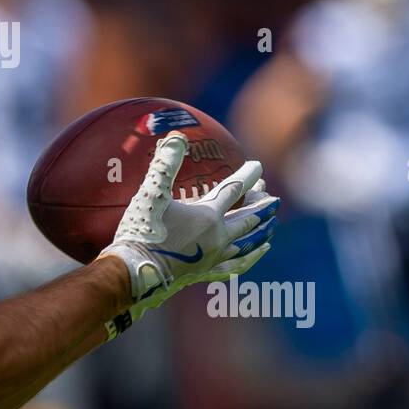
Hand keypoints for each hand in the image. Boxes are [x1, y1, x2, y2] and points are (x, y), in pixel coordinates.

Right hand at [99, 132, 279, 337]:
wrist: (135, 272)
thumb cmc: (142, 230)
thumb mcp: (151, 193)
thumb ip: (166, 164)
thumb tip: (177, 136)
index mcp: (207, 215)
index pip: (233, 190)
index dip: (247, 176)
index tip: (258, 166)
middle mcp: (218, 236)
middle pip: (248, 218)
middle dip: (262, 205)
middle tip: (273, 197)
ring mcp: (214, 257)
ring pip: (248, 242)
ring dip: (262, 230)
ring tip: (273, 223)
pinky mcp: (207, 272)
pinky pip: (238, 265)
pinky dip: (252, 257)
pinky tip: (259, 252)